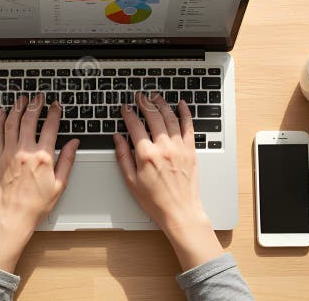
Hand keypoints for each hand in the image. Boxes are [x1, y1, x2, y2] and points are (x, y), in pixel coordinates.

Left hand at [0, 94, 78, 271]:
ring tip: (22, 99)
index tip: (55, 106)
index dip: (54, 112)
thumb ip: (67, 160)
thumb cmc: (36, 204)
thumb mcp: (59, 184)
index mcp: (43, 157)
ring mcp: (9, 153)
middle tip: (38, 97)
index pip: (50, 127)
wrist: (13, 215)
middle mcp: (25, 151)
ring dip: (17, 108)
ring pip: (12, 122)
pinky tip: (2, 113)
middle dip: (36, 104)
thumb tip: (73, 143)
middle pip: (30, 119)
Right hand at [114, 92, 222, 270]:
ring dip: (162, 104)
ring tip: (155, 96)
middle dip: (144, 103)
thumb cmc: (155, 200)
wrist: (180, 211)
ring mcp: (178, 147)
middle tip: (139, 96)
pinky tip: (181, 104)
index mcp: (146, 155)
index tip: (125, 108)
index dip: (128, 114)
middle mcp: (163, 148)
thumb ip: (122, 156)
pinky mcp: (190, 150)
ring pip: (170, 118)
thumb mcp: (130, 180)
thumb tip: (117, 138)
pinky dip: (185, 113)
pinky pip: (188, 126)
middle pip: (153, 117)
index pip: (135, 126)